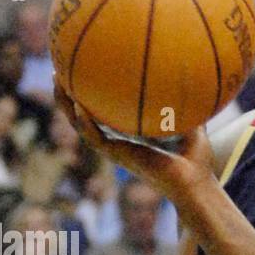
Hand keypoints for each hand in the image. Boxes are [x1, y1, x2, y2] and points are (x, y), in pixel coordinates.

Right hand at [54, 82, 215, 213]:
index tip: (82, 68)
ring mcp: (115, 149)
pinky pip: (94, 138)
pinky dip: (84, 122)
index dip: (91, 91)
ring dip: (65, 105)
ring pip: (79, 125)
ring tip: (57, 82)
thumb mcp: (193, 121)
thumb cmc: (197, 159)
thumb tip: (196, 69)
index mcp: (131, 132)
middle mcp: (118, 139)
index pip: (105, 110)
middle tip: (58, 70)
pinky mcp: (117, 157)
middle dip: (68, 93)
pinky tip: (78, 106)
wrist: (195, 185)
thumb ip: (190, 99)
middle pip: (83, 114)